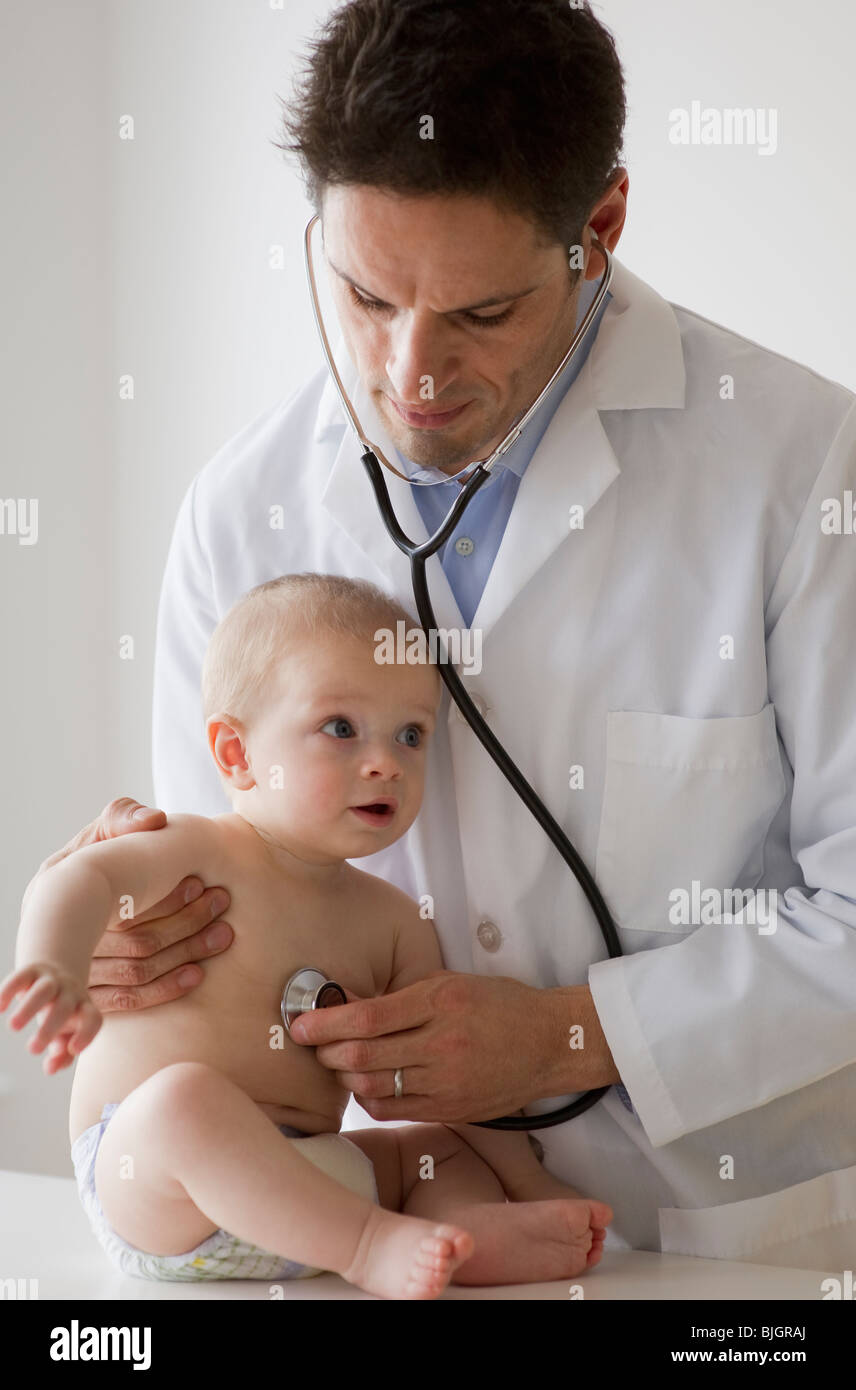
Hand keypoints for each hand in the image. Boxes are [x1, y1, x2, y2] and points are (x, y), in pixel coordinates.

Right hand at [0, 962, 100, 1074]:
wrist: (57, 975)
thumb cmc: (64, 1015)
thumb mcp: (66, 1034)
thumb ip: (62, 1055)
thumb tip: (50, 1070)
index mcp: (84, 1009)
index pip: (93, 1018)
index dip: (87, 1033)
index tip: (73, 1049)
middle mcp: (71, 993)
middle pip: (64, 1007)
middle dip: (50, 1028)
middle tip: (32, 1049)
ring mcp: (52, 980)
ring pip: (44, 990)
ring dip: (29, 1007)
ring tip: (13, 1027)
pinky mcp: (33, 970)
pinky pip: (22, 976)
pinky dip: (10, 990)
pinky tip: (0, 1007)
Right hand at [22, 798, 233, 1067]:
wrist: (62, 909)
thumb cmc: (90, 865)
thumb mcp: (97, 836)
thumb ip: (122, 818)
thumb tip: (156, 819)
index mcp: (71, 895)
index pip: (122, 904)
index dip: (165, 896)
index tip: (199, 883)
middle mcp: (73, 938)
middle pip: (138, 941)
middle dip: (187, 921)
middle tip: (222, 902)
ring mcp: (79, 970)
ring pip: (138, 970)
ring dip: (186, 952)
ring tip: (224, 934)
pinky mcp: (89, 997)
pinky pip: (128, 1000)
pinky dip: (165, 988)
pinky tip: (197, 974)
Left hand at [289, 970, 556, 1122]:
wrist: (550, 1043)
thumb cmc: (500, 1005)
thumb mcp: (450, 984)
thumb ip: (400, 997)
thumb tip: (347, 1002)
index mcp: (441, 1002)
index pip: (368, 1017)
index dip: (327, 1023)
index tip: (301, 1025)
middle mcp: (442, 1044)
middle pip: (364, 1056)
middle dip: (328, 1052)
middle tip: (312, 1045)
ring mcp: (447, 1082)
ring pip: (374, 1086)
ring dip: (346, 1076)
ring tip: (337, 1064)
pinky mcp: (451, 1109)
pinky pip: (395, 1109)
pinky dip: (370, 1099)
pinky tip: (364, 1086)